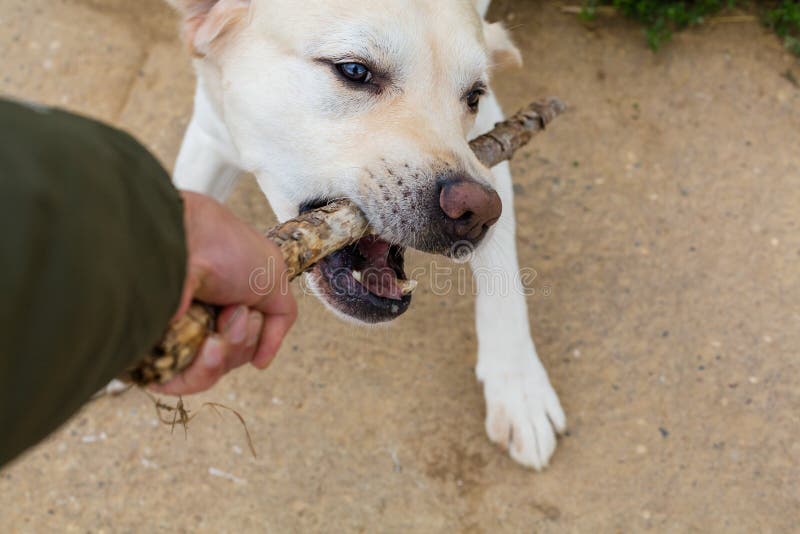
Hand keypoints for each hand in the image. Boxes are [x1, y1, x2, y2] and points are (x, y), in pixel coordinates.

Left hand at [152, 191, 296, 394]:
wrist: (186, 238)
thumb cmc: (227, 249)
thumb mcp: (274, 278)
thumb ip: (281, 317)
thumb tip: (260, 363)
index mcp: (223, 302)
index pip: (247, 339)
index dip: (257, 334)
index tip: (249, 309)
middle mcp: (197, 319)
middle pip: (233, 357)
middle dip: (243, 340)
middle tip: (235, 311)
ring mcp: (174, 335)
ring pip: (213, 371)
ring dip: (230, 351)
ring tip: (224, 322)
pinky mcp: (151, 351)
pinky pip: (185, 382)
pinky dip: (206, 369)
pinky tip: (210, 346)